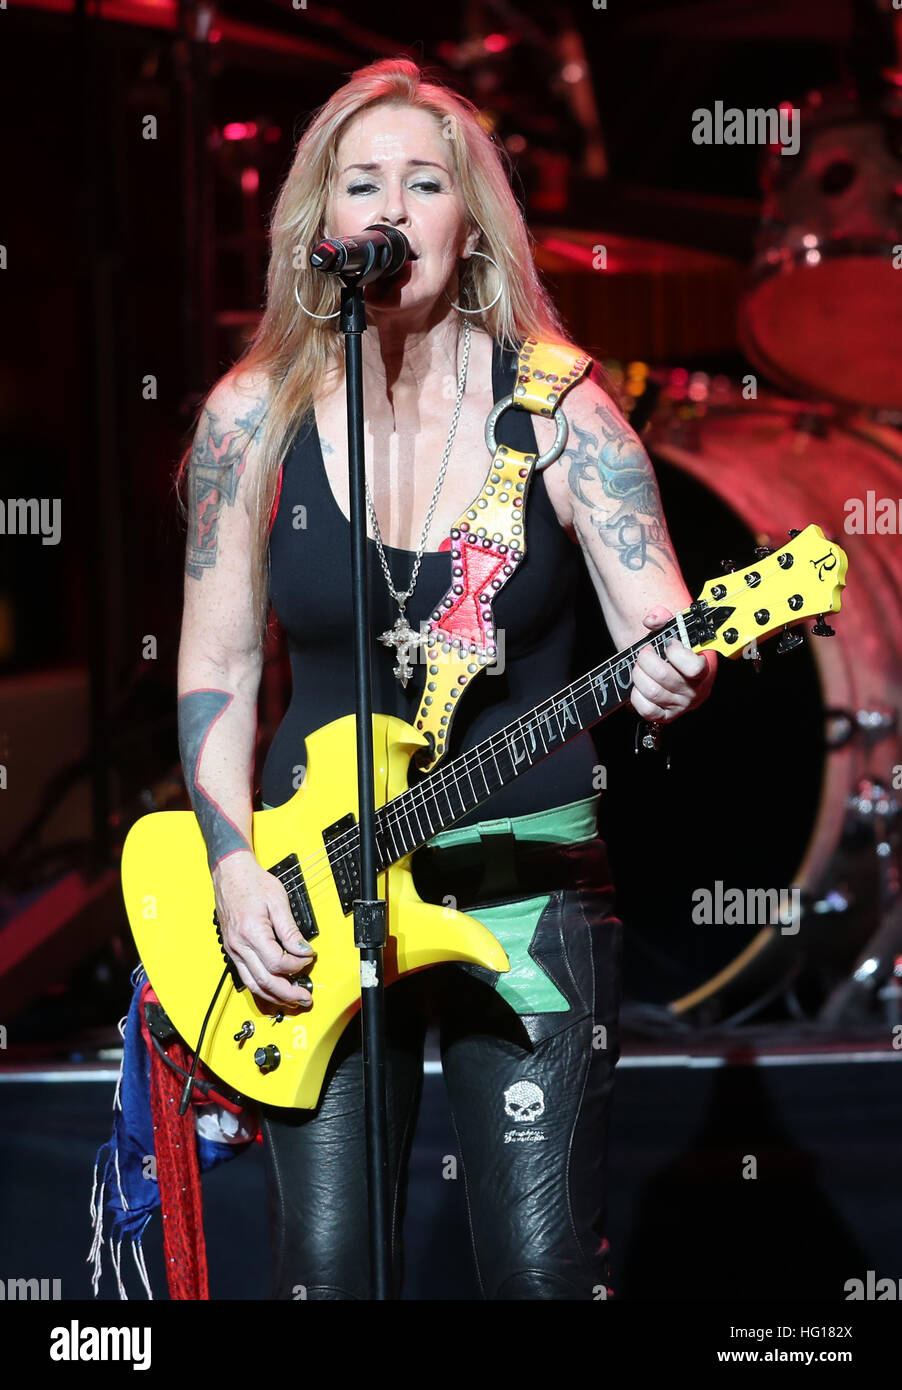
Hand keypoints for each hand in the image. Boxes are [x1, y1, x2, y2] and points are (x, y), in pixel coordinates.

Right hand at [211, 851, 314, 1008]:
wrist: (230, 874)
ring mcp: (233, 950)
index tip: (309, 959)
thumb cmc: (252, 883)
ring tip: (290, 1001)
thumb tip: (303, 950)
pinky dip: (260, 987)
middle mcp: (240, 945)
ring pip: (253, 984)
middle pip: (265, 981)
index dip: (297, 965)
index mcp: (252, 932)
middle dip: (287, 993)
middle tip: (304, 998)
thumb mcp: (278, 901)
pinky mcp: (232, 950)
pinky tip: (272, 990)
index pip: (278, 963)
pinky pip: (245, 976)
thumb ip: (290, 930)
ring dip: (273, 996)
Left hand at [629, 606, 715, 723]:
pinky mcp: (666, 716)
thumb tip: (652, 619)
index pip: (693, 667)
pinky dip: (637, 696)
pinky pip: (647, 710)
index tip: (669, 644)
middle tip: (645, 653)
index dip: (675, 653)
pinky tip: (640, 685)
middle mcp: (695, 690)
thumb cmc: (675, 651)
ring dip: (639, 675)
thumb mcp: (674, 630)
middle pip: (664, 677)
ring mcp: (680, 705)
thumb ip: (663, 617)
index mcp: (704, 669)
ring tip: (640, 667)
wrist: (673, 670)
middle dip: (646, 660)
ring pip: (653, 692)